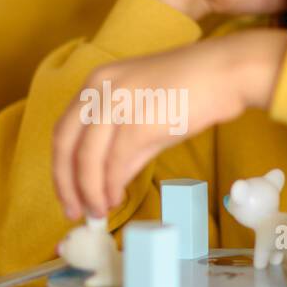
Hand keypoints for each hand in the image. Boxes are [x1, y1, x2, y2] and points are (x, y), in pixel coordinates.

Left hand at [53, 28, 286, 218]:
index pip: (64, 131)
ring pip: (87, 158)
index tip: (68, 194)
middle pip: (65, 144)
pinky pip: (114, 163)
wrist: (226, 74)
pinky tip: (117, 198)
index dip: (61, 168)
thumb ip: (124, 151)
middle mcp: (99, 88)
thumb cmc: (191, 92)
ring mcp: (117, 103)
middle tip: (75, 212)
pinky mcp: (138, 121)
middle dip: (67, 184)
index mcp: (96, 82)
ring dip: (89, 191)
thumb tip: (108, 186)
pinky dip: (111, 186)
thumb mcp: (146, 118)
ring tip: (99, 212)